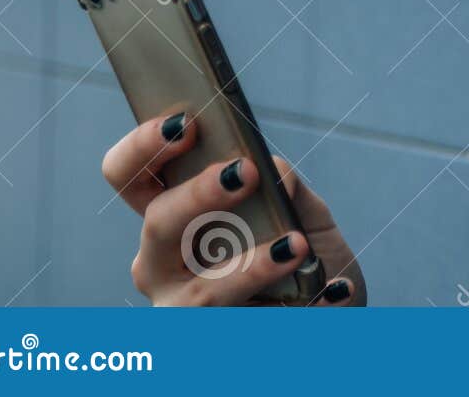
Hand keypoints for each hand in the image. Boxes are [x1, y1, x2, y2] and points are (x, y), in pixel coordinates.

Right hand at [102, 112, 366, 305]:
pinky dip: (304, 307)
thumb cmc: (306, 259)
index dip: (143, 147)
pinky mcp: (217, 346)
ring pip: (201, 292)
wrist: (337, 321)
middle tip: (244, 172)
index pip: (131, 177)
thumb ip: (289, 188)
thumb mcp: (306, 215)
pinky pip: (254, 327)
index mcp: (172, 219)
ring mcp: (183, 312)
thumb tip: (274, 170)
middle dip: (198, 194)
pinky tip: (336, 291)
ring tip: (294, 245)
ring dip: (249, 267)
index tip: (184, 123)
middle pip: (158, 224)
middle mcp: (162, 265)